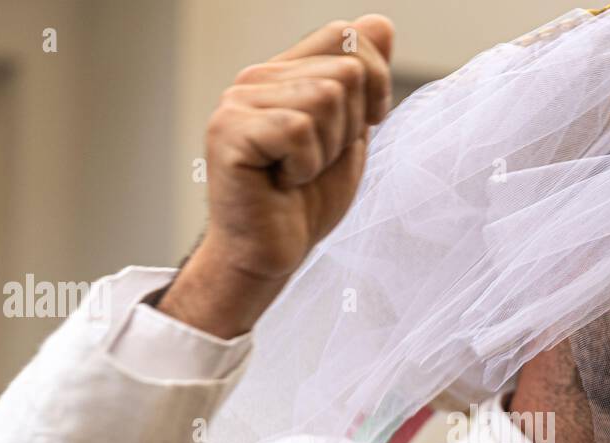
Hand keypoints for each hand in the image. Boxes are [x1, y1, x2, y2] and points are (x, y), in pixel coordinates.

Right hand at [160, 15, 393, 338]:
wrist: (271, 253)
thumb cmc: (305, 202)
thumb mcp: (350, 134)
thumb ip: (363, 80)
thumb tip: (380, 22)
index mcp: (285, 73)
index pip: (347, 36)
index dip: (375, 81)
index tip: (362, 125)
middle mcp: (256, 79)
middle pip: (345, 72)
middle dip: (349, 128)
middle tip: (315, 163)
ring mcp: (238, 103)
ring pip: (325, 98)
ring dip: (326, 150)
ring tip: (297, 173)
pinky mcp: (229, 132)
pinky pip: (298, 129)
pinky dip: (305, 165)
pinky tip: (282, 182)